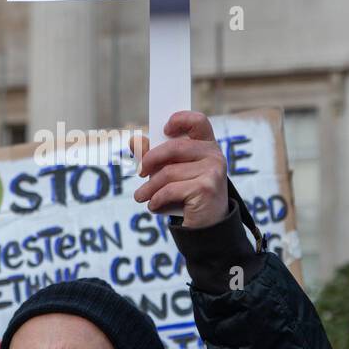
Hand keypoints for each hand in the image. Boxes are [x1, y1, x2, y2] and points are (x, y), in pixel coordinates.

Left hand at [131, 111, 228, 229]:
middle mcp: (214, 155)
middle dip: (150, 160)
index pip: (198, 121)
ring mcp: (213, 171)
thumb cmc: (187, 195)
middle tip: (140, 172)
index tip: (164, 129)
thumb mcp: (172, 173)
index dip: (180, 119)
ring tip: (141, 196)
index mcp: (207, 146)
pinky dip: (156, 199)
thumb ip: (154, 155)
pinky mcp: (206, 188)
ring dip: (149, 187)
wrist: (206, 228)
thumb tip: (134, 140)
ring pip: (169, 172)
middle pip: (174, 148)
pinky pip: (170, 189)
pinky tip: (153, 206)